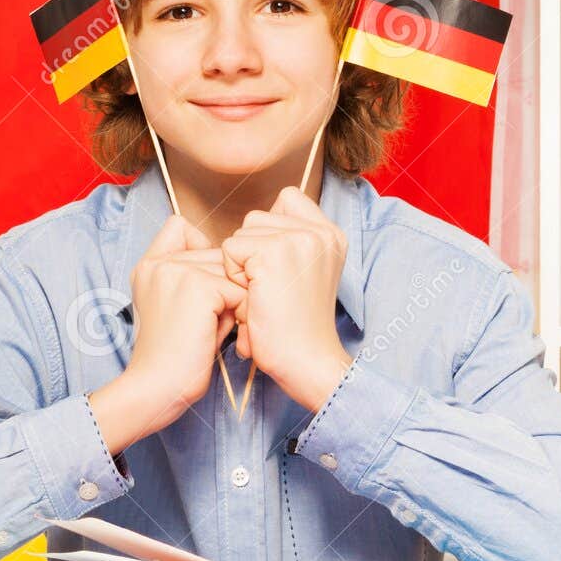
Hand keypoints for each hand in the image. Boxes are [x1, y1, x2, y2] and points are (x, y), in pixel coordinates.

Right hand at [90, 215, 244, 452]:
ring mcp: (176, 271)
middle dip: (226, 288)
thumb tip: (236, 263)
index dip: (202, 250)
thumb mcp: (175, 309)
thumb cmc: (174, 359)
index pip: (180, 228)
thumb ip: (193, 279)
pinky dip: (239, 316)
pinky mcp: (198, 286)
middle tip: (213, 325)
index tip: (201, 288)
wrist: (157, 388)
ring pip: (232, 273)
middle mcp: (158, 262)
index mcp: (147, 266)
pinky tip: (221, 336)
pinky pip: (239, 291)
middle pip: (218, 255)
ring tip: (216, 331)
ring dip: (235, 302)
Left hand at [221, 186, 352, 410]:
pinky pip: (230, 250)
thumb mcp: (304, 274)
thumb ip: (288, 241)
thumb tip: (252, 224)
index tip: (278, 271)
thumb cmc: (295, 327)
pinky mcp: (273, 252)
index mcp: (331, 233)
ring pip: (241, 233)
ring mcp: (299, 238)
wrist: (305, 361)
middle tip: (271, 291)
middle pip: (256, 219)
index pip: (286, 199)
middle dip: (251, 255)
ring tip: (263, 296)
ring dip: (240, 268)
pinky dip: (233, 278)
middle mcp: (320, 230)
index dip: (268, 233)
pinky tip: (255, 300)